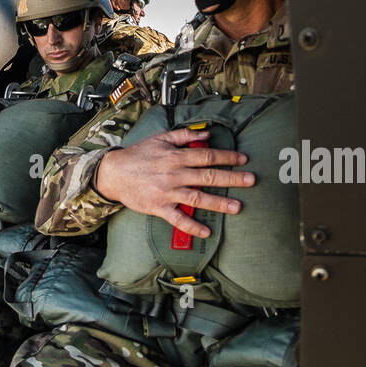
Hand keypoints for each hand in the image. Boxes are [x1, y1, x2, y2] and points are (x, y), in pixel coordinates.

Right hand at [94, 129, 254, 238]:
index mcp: (175, 156)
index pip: (206, 156)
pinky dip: (192, 226)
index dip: (226, 157)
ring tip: (237, 207)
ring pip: (198, 198)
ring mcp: (167, 193)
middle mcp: (174, 174)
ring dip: (219, 203)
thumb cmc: (138, 155)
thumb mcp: (160, 138)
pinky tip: (206, 231)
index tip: (242, 159)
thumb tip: (205, 134)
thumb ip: (183, 136)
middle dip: (231, 178)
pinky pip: (178, 219)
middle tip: (251, 180)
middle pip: (207, 176)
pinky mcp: (159, 208)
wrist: (114, 172)